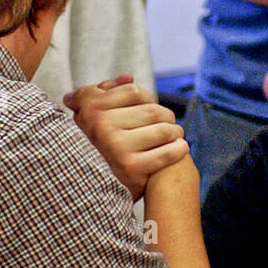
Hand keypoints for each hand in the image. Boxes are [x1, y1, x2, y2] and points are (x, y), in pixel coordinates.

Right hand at [64, 74, 188, 199]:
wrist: (88, 190)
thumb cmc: (94, 146)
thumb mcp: (89, 115)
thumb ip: (106, 92)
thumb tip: (128, 77)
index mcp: (91, 110)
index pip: (134, 91)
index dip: (147, 98)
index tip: (149, 109)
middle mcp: (101, 126)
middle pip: (152, 110)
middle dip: (165, 117)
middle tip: (168, 125)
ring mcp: (116, 147)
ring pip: (163, 129)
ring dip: (175, 133)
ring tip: (174, 136)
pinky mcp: (131, 168)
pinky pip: (167, 152)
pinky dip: (178, 150)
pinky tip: (179, 149)